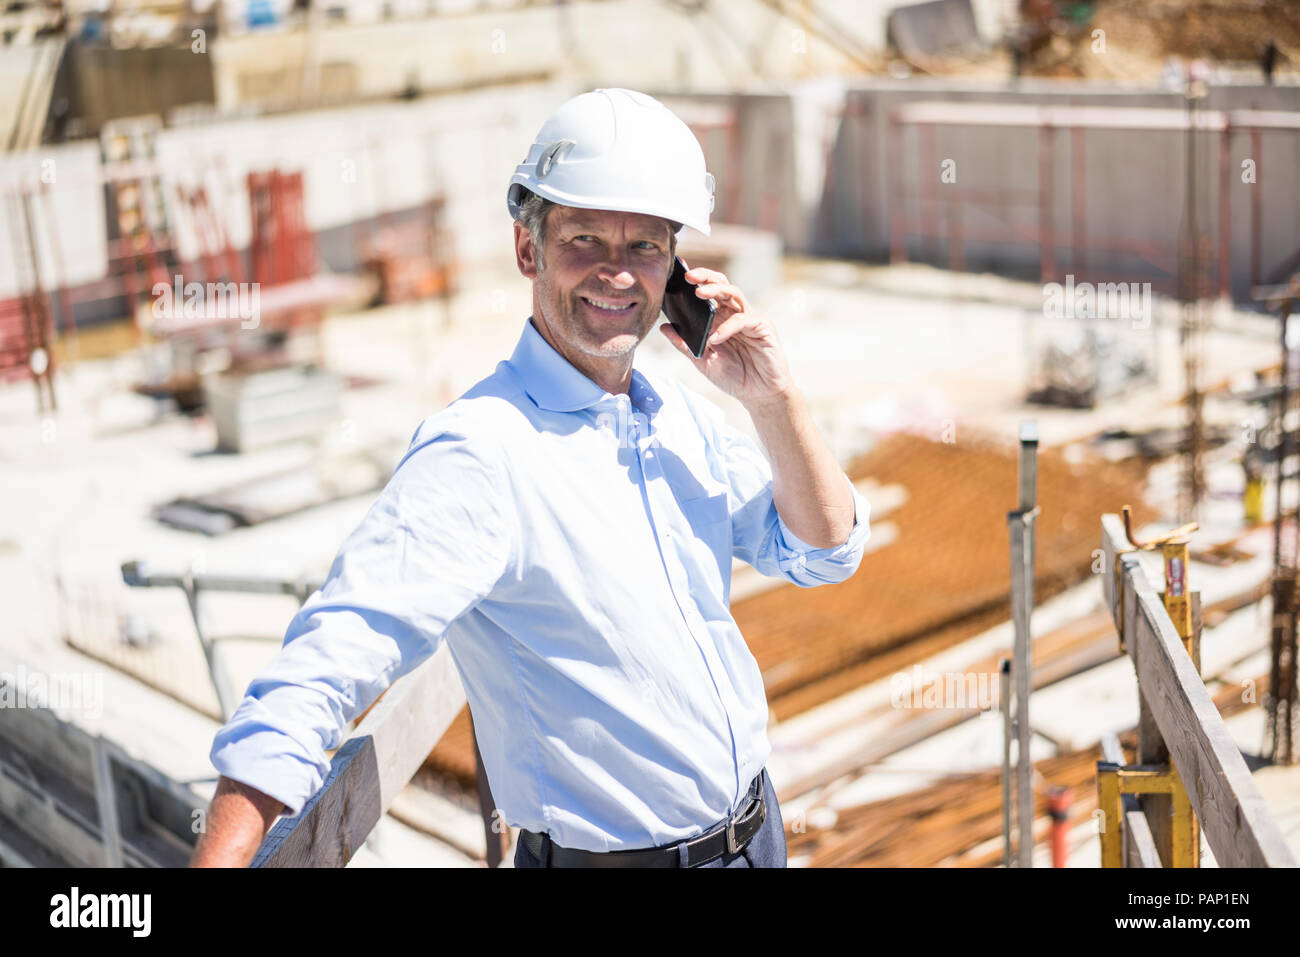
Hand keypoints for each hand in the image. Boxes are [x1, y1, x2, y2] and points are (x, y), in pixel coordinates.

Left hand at [658, 263, 794, 406]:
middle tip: (688, 277)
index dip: (696, 281)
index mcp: (720, 319)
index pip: (708, 292)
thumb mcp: (703, 361)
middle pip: (722, 285)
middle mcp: (735, 314)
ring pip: (734, 293)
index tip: (677, 275)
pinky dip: (727, 327)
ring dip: (716, 290)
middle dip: (705, 277)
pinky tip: (715, 338)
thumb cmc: (735, 377)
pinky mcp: (763, 327)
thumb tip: (664, 327)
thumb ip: (685, 345)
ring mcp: (750, 319)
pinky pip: (743, 319)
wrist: (759, 395)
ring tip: (699, 293)